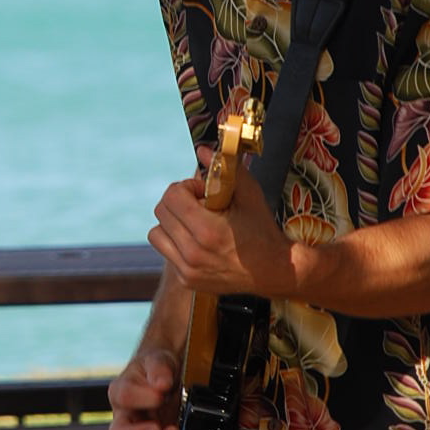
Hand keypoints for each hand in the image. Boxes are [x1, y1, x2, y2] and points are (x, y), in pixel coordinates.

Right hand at [107, 346, 180, 429]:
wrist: (170, 374)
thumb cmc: (158, 366)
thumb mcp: (158, 358)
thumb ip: (159, 367)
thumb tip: (161, 384)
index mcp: (120, 392)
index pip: (123, 397)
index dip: (141, 398)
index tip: (160, 394)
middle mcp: (125, 417)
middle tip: (157, 428)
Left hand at [147, 146, 294, 297]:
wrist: (273, 270)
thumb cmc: (262, 230)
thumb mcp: (249, 195)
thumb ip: (226, 169)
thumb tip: (202, 150)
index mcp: (207, 231)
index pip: (172, 196)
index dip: (186, 187)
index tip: (203, 192)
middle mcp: (193, 253)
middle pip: (161, 212)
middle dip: (178, 202)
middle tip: (200, 204)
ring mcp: (187, 270)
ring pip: (156, 233)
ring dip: (171, 223)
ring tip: (195, 223)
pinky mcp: (186, 280)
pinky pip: (165, 251)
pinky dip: (176, 241)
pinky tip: (198, 240)